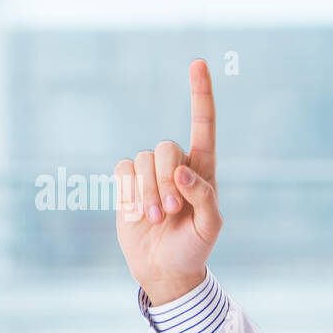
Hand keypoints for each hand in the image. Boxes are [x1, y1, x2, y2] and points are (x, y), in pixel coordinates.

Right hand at [115, 59, 222, 305]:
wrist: (165, 269)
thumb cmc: (193, 248)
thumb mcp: (210, 227)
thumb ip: (204, 196)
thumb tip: (184, 171)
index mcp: (204, 170)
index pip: (203, 125)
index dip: (200, 94)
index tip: (197, 63)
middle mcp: (177, 165)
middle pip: (166, 147)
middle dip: (166, 179)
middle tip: (173, 211)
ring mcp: (150, 174)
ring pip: (142, 159)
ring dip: (149, 191)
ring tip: (157, 218)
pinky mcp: (127, 184)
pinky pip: (122, 169)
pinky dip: (129, 191)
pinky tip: (138, 213)